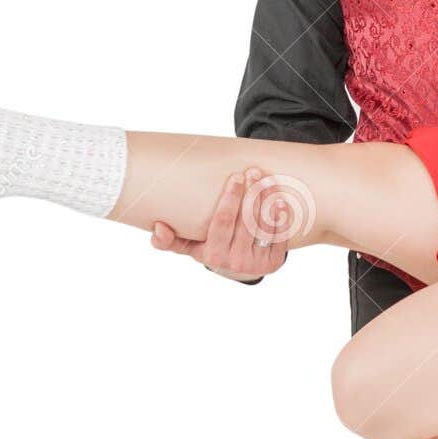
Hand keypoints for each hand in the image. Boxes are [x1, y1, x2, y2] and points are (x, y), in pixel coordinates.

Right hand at [149, 168, 288, 281]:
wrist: (238, 268)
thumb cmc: (211, 248)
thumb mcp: (190, 246)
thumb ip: (169, 240)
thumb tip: (157, 227)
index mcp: (212, 255)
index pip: (222, 222)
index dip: (230, 199)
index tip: (236, 177)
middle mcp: (235, 261)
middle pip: (245, 221)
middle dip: (251, 194)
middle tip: (253, 171)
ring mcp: (256, 262)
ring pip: (263, 226)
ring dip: (267, 200)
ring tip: (267, 179)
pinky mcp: (273, 261)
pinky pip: (279, 235)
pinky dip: (279, 215)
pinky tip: (278, 198)